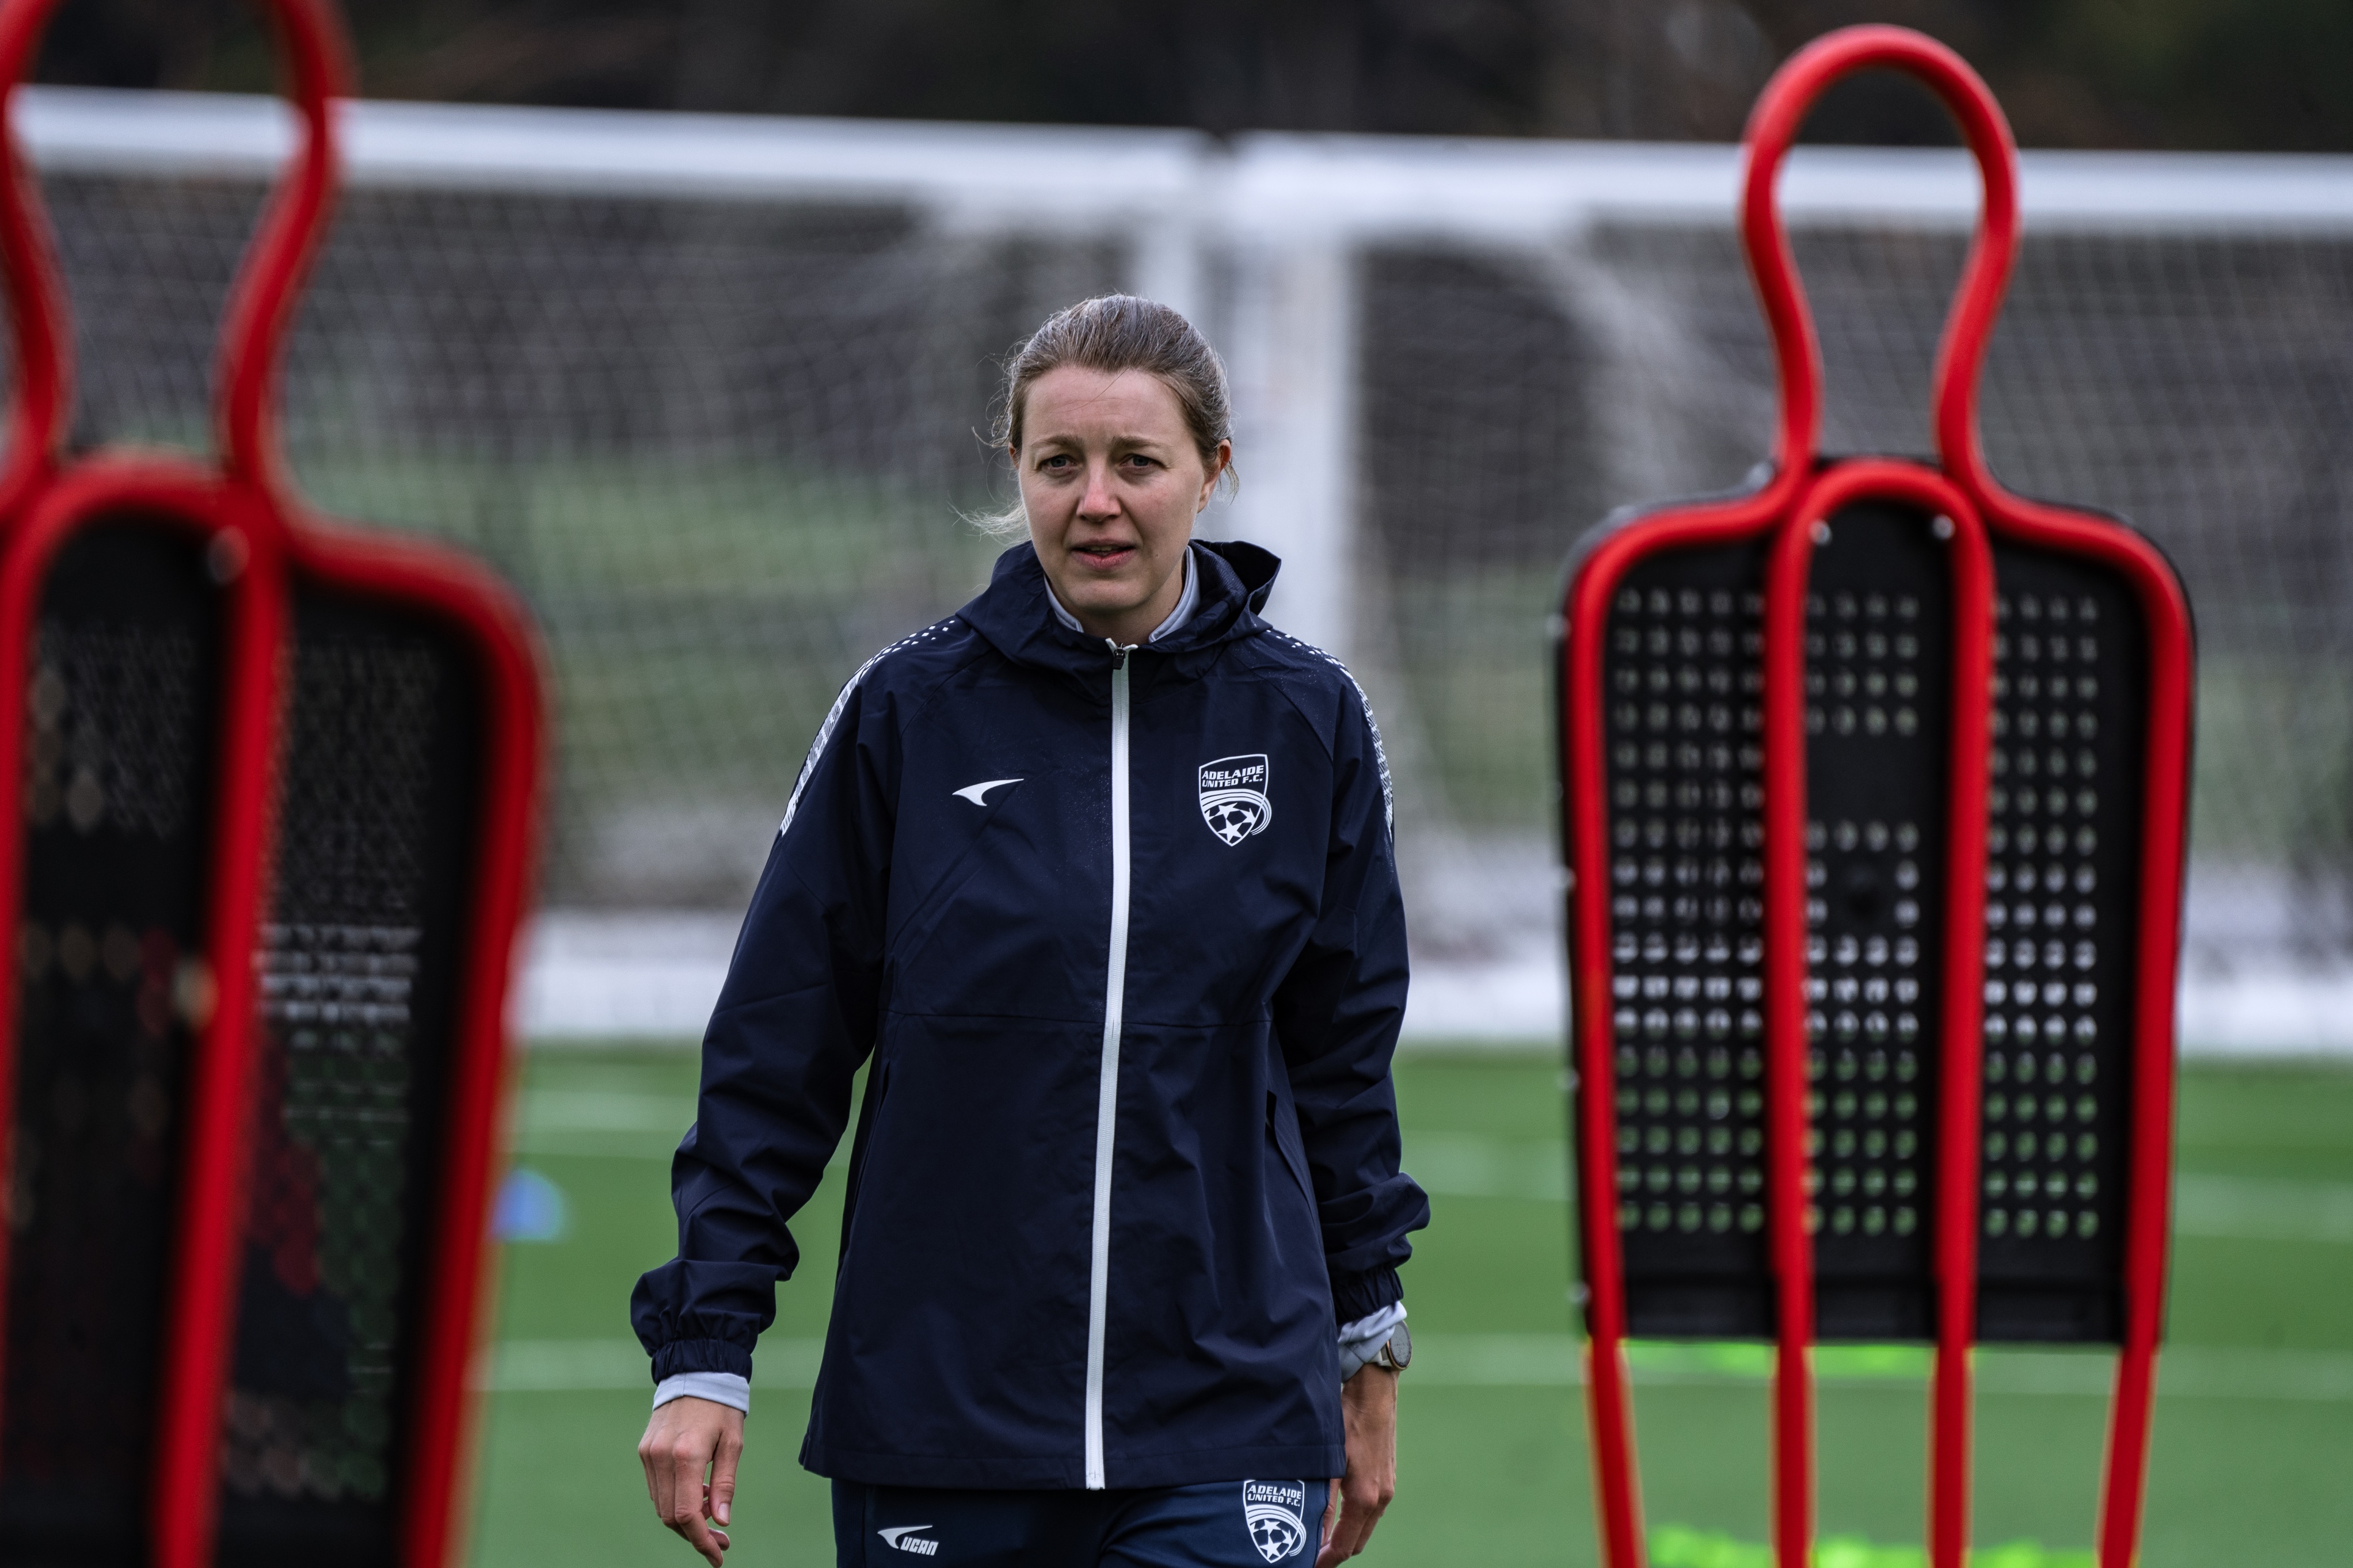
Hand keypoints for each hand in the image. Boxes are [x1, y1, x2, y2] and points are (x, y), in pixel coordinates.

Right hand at [638, 1396, 744, 1565]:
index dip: (701, 1541)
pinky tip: (696, 1494)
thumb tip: (721, 1521)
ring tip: (710, 1512)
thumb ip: (725, 1484)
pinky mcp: (644, 1451)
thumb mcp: (733, 1443)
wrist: (696, 1372)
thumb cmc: (721, 1407)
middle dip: (695, 1534)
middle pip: (670, 1516)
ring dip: (684, 1518)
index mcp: (686, 1454)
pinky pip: (656, 1489)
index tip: (718, 1556)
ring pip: (661, 1505)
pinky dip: (674, 1499)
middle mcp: (661, 1457)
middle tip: (721, 1539)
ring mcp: (648, 1454)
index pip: (686, 1514)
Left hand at [1317, 1364, 1396, 1564]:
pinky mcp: (1387, 1476)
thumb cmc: (1347, 1421)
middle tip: (1311, 1554)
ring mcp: (1387, 1487)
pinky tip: (1338, 1511)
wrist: (1374, 1392)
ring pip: (1366, 1526)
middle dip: (1336, 1552)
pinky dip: (1356, 1519)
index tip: (1309, 1565)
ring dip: (1346, 1535)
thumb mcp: (1328, 1462)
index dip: (1326, 1560)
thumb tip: (1315, 1535)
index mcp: (1365, 1498)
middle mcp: (1381, 1498)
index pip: (1345, 1545)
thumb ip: (1323, 1501)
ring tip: (1320, 1535)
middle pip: (1358, 1541)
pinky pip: (1372, 1510)